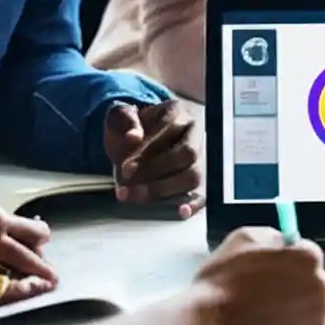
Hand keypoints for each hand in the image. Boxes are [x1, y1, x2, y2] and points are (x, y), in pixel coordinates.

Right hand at [0, 205, 56, 304]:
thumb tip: (16, 227)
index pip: (35, 230)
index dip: (42, 235)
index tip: (43, 238)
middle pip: (33, 255)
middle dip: (42, 262)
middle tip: (49, 270)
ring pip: (22, 274)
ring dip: (35, 279)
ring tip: (46, 283)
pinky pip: (5, 292)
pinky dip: (19, 292)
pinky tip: (28, 292)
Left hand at [104, 100, 203, 218]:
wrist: (135, 140)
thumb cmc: (130, 129)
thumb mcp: (120, 118)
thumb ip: (124, 122)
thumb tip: (133, 137)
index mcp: (176, 112)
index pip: (168, 129)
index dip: (147, 150)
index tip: (125, 168)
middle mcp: (193, 133)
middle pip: (186, 154)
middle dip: (155, 171)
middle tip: (128, 183)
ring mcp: (199, 156)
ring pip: (194, 174)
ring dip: (164, 189)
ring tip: (138, 196)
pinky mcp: (199, 178)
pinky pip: (204, 192)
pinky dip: (194, 204)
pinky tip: (180, 211)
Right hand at [194, 228, 324, 324]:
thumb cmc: (221, 283)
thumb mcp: (243, 239)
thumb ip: (272, 236)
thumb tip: (284, 241)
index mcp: (307, 258)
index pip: (310, 254)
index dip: (292, 261)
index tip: (280, 269)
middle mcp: (321, 285)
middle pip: (318, 281)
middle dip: (301, 284)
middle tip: (275, 293)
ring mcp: (319, 315)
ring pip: (319, 305)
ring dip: (304, 306)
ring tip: (274, 311)